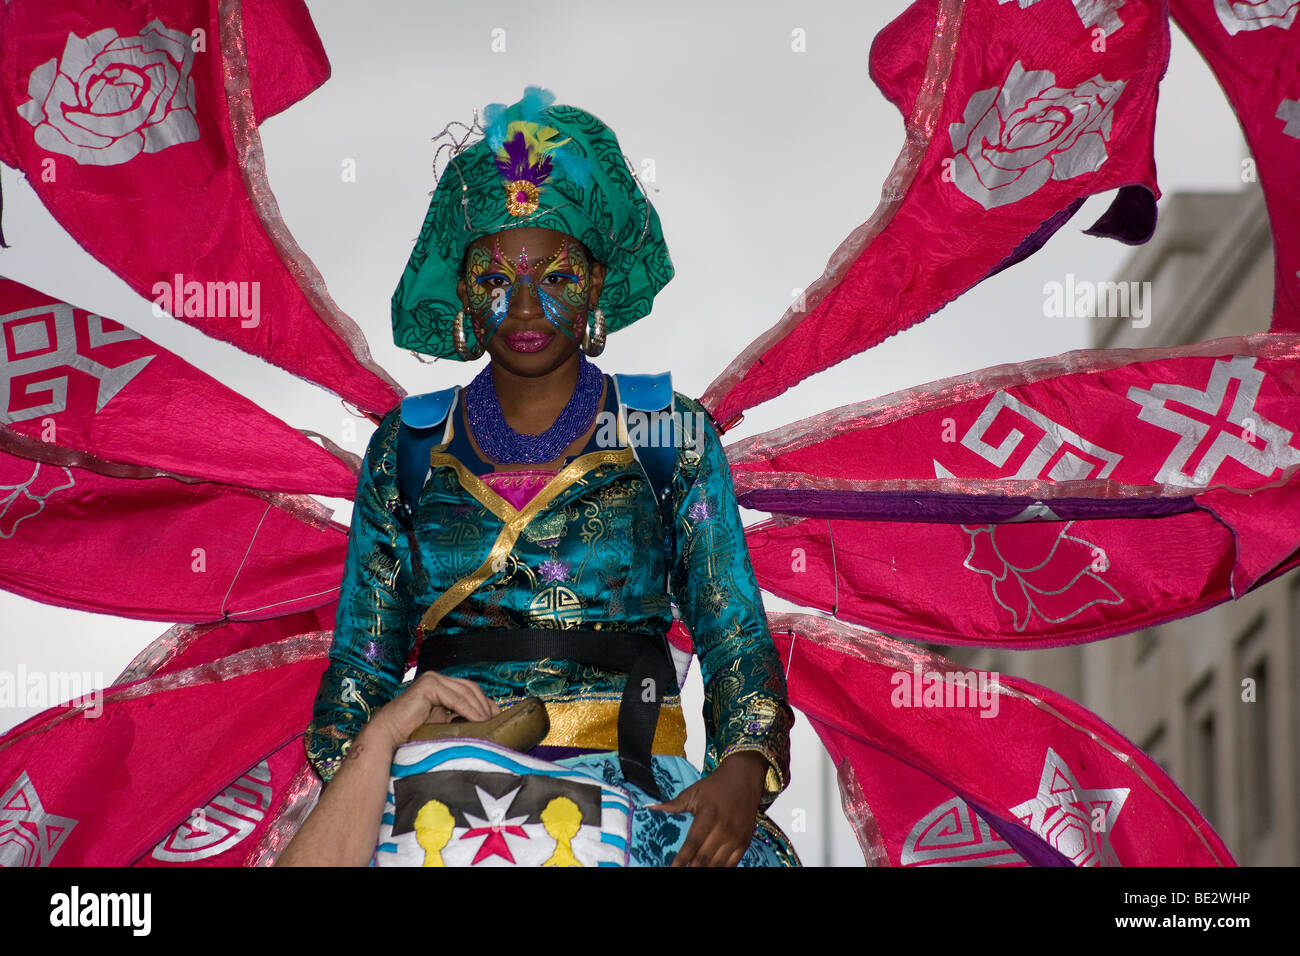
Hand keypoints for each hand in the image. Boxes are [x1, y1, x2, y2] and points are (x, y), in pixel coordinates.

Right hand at [363, 670, 499, 751]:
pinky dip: (469, 710)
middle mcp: (437, 679)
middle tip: (496, 722)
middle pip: (471, 688)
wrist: (388, 736)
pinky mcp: (428, 685)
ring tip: (488, 724)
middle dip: (486, 705)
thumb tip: (484, 724)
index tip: (498, 718)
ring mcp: (432, 679)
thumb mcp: (443, 724)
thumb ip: (459, 718)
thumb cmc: (412, 734)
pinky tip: (478, 721)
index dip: (485, 703)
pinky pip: (455, 698)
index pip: (470, 690)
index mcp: (441, 685)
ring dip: (480, 708)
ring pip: (465, 692)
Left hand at [648, 750, 767, 866]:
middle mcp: (724, 827)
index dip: (681, 859)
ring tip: (693, 871)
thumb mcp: (693, 792)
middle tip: (681, 872)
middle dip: (692, 868)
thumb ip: (673, 805)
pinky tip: (710, 869)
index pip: (692, 843)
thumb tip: (650, 807)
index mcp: (708, 814)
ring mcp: (736, 836)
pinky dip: (720, 869)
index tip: (672, 868)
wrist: (744, 778)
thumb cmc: (715, 786)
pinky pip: (732, 863)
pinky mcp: (745, 841)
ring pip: (718, 864)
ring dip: (705, 870)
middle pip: (704, 857)